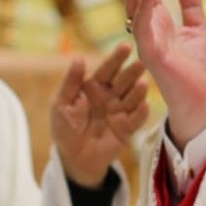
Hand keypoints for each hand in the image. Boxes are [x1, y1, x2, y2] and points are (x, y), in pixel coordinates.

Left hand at [51, 43, 149, 187]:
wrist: (73, 158)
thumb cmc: (64, 128)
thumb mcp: (60, 104)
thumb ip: (70, 82)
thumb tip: (78, 58)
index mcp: (95, 87)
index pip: (107, 69)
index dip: (116, 58)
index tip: (126, 46)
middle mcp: (111, 96)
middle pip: (123, 81)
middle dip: (132, 72)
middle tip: (140, 63)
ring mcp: (120, 112)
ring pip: (132, 98)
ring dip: (138, 91)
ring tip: (142, 84)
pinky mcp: (127, 129)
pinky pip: (136, 120)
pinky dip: (141, 113)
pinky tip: (144, 105)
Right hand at [120, 0, 205, 146]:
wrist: (203, 101)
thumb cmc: (197, 71)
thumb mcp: (198, 32)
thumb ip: (191, 8)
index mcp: (158, 25)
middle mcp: (149, 33)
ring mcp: (149, 45)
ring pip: (136, 11)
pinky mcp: (155, 58)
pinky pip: (146, 32)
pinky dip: (145, 12)